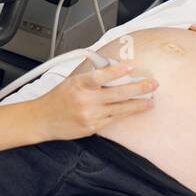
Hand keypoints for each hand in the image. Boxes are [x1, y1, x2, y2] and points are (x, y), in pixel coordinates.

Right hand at [33, 62, 157, 139]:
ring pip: (120, 109)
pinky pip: (113, 119)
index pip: (100, 76)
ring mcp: (90, 115)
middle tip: (152, 84)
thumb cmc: (57, 98)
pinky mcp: (92, 127)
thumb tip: (113, 70)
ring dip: (138, 104)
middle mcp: (85, 100)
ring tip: (150, 100)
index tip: (131, 67)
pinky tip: (135, 110)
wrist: (43, 119)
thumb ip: (91, 77)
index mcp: (78, 84)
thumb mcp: (71, 81)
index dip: (116, 71)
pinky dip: (126, 113)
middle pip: (117, 94)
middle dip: (138, 89)